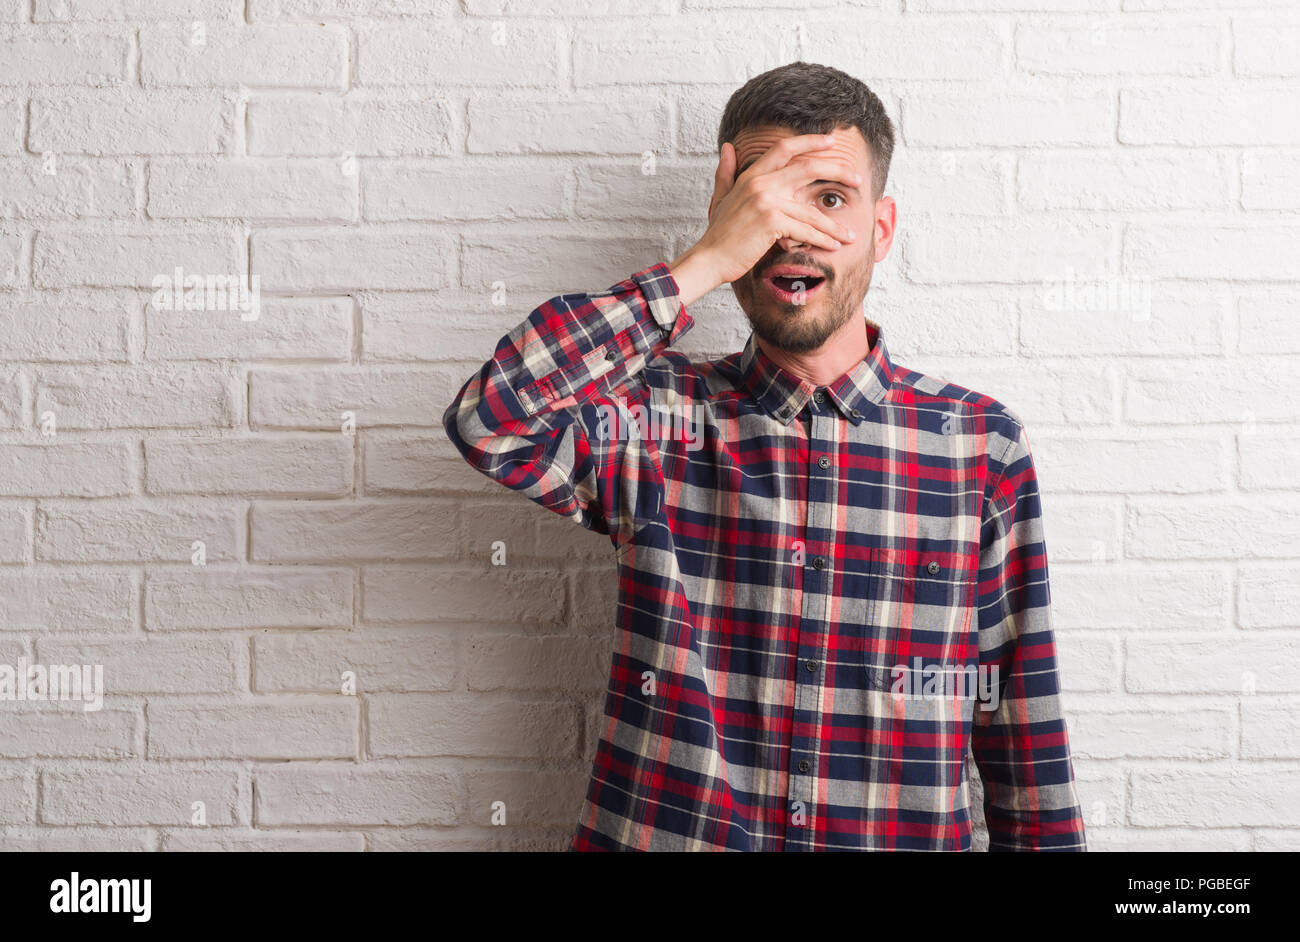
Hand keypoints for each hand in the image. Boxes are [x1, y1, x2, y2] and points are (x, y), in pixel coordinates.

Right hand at [669, 133, 860, 305]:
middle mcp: (760, 182)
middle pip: (809, 168)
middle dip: (838, 171)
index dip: (811, 141)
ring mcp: (766, 200)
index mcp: (752, 175)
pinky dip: (821, 240)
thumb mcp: (721, 197)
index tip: (832, 142)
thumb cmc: (718, 234)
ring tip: (849, 236)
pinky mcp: (771, 221)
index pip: (785, 148)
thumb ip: (726, 172)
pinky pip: (805, 230)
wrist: (709, 259)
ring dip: (833, 226)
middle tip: (858, 180)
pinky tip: (833, 247)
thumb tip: (728, 147)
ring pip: (811, 211)